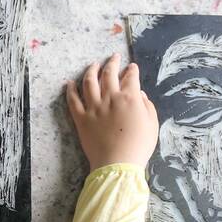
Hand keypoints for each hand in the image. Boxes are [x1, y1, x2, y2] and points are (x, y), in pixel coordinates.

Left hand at [66, 53, 158, 169]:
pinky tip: (70, 83)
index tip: (132, 67)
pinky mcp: (81, 118)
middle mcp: (110, 98)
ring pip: (89, 82)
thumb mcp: (152, 124)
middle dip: (112, 63)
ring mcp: (93, 107)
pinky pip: (73, 100)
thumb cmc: (139, 145)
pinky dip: (70, 90)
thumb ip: (147, 106)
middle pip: (109, 74)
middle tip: (114, 57)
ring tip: (93, 65)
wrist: (117, 163)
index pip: (130, 78)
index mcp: (129, 98)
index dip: (132, 71)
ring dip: (91, 70)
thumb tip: (140, 94)